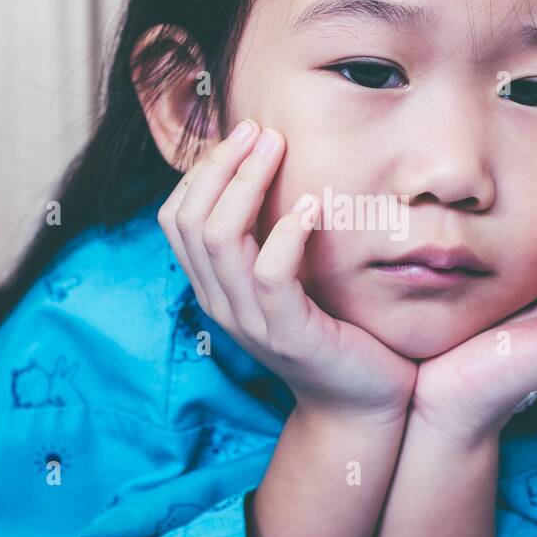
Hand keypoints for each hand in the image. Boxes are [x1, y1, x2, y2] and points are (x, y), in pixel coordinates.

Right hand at [157, 118, 416, 422]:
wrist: (361, 406)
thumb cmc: (334, 334)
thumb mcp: (290, 283)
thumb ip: (270, 241)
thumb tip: (272, 174)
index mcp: (215, 288)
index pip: (175, 220)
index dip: (201, 172)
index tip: (240, 137)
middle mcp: (221, 304)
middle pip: (189, 220)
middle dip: (221, 165)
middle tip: (259, 129)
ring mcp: (250, 321)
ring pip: (220, 238)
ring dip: (247, 183)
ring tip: (278, 148)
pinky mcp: (288, 334)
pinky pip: (270, 273)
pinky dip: (286, 231)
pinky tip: (311, 207)